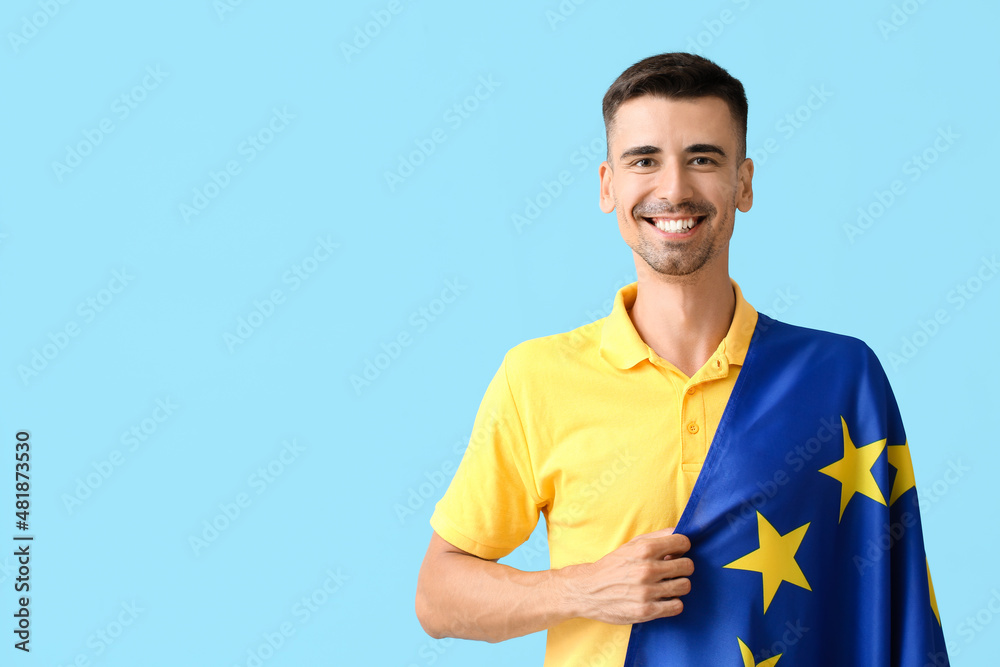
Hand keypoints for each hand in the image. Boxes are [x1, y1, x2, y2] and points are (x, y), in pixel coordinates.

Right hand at [561, 527, 692, 624]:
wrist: (587, 590)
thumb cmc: (612, 566)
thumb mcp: (631, 545)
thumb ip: (657, 537)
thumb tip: (681, 533)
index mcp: (644, 549)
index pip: (683, 542)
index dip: (682, 547)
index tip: (677, 552)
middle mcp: (647, 569)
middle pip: (688, 566)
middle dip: (682, 566)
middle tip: (672, 570)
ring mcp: (647, 591)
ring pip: (685, 586)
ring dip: (678, 585)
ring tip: (667, 585)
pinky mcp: (646, 611)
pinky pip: (677, 606)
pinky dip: (673, 602)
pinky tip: (663, 598)